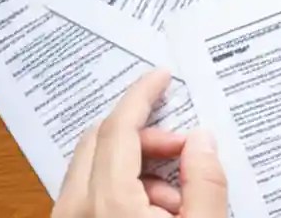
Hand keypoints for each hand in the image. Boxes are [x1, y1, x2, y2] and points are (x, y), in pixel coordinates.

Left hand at [52, 70, 227, 217]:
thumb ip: (205, 183)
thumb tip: (201, 139)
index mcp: (108, 203)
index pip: (118, 128)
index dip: (142, 95)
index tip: (161, 77)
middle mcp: (75, 208)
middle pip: (100, 139)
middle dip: (145, 134)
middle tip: (183, 148)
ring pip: (93, 165)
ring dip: (135, 164)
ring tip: (175, 198)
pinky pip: (88, 191)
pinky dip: (120, 187)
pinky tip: (154, 212)